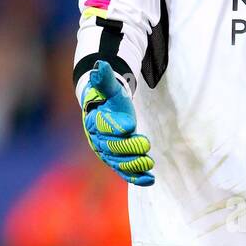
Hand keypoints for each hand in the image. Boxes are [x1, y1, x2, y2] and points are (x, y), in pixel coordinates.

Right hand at [82, 61, 154, 185]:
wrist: (106, 112)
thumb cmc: (108, 99)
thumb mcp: (109, 87)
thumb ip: (104, 79)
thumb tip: (100, 65)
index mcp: (94, 122)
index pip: (103, 127)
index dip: (115, 127)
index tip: (129, 125)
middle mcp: (98, 141)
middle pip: (112, 148)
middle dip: (128, 147)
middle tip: (145, 144)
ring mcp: (107, 154)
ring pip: (119, 163)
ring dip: (134, 164)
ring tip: (149, 163)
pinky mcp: (117, 162)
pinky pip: (126, 172)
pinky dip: (137, 177)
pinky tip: (151, 180)